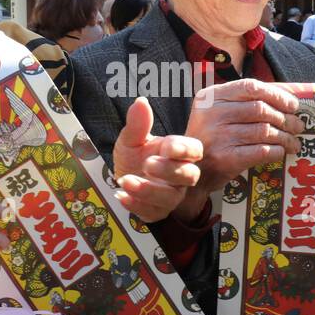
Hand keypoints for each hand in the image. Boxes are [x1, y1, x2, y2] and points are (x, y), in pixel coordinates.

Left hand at [111, 97, 202, 223]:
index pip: (194, 151)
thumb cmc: (135, 155)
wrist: (124, 177)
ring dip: (148, 190)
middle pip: (189, 176)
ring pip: (170, 198)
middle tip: (147, 164)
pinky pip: (151, 212)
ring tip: (126, 181)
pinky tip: (121, 195)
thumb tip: (140, 102)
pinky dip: (135, 204)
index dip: (184, 149)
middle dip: (170, 170)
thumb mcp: (132, 137)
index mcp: (179, 154)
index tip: (166, 146)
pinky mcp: (156, 211)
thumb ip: (138, 123)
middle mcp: (180, 177)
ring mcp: (170, 196)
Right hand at [182, 79, 303, 206]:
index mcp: (211, 96)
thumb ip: (243, 101)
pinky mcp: (226, 158)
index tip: (293, 105)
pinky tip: (281, 152)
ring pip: (264, 130)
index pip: (251, 87)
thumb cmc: (212, 138)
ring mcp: (218, 136)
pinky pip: (261, 150)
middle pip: (260, 109)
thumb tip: (287, 98)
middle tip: (298, 126)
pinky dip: (277, 151)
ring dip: (285, 137)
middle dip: (285, 118)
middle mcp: (213, 113)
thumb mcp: (217, 112)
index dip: (277, 95)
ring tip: (294, 142)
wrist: (193, 170)